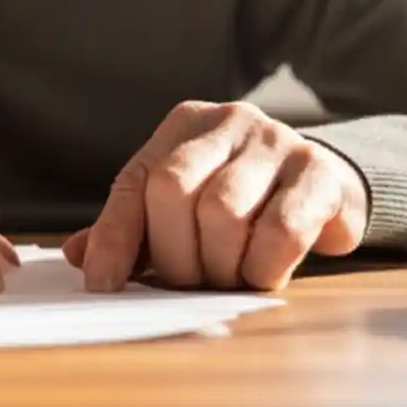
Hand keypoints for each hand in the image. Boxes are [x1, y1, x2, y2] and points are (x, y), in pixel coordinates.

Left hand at [64, 102, 367, 291]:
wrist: (325, 183)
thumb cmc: (241, 200)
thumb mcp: (181, 207)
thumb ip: (132, 229)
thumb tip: (81, 258)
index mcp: (183, 126)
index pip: (134, 182)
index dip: (114, 237)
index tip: (103, 285)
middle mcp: (228, 121)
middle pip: (173, 192)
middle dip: (173, 254)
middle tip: (187, 283)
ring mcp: (276, 140)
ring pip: (223, 211)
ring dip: (218, 264)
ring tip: (226, 278)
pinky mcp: (319, 171)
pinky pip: (280, 229)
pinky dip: (262, 266)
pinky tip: (261, 275)